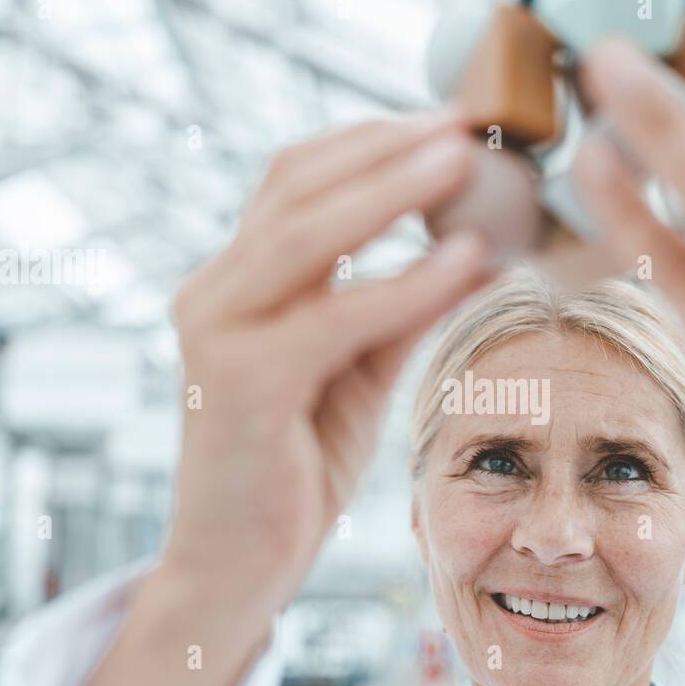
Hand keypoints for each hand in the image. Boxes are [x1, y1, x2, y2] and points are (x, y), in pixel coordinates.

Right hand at [64, 116, 489, 685]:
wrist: (237, 566)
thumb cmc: (293, 468)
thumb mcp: (355, 372)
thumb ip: (396, 309)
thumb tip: (471, 248)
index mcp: (235, 284)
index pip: (297, 180)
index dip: (372, 141)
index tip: (448, 120)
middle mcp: (213, 294)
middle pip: (297, 185)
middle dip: (386, 146)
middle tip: (466, 119)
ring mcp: (215, 334)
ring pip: (306, 234)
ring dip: (392, 190)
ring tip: (465, 157)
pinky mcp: (239, 383)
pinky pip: (333, 318)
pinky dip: (404, 284)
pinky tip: (464, 258)